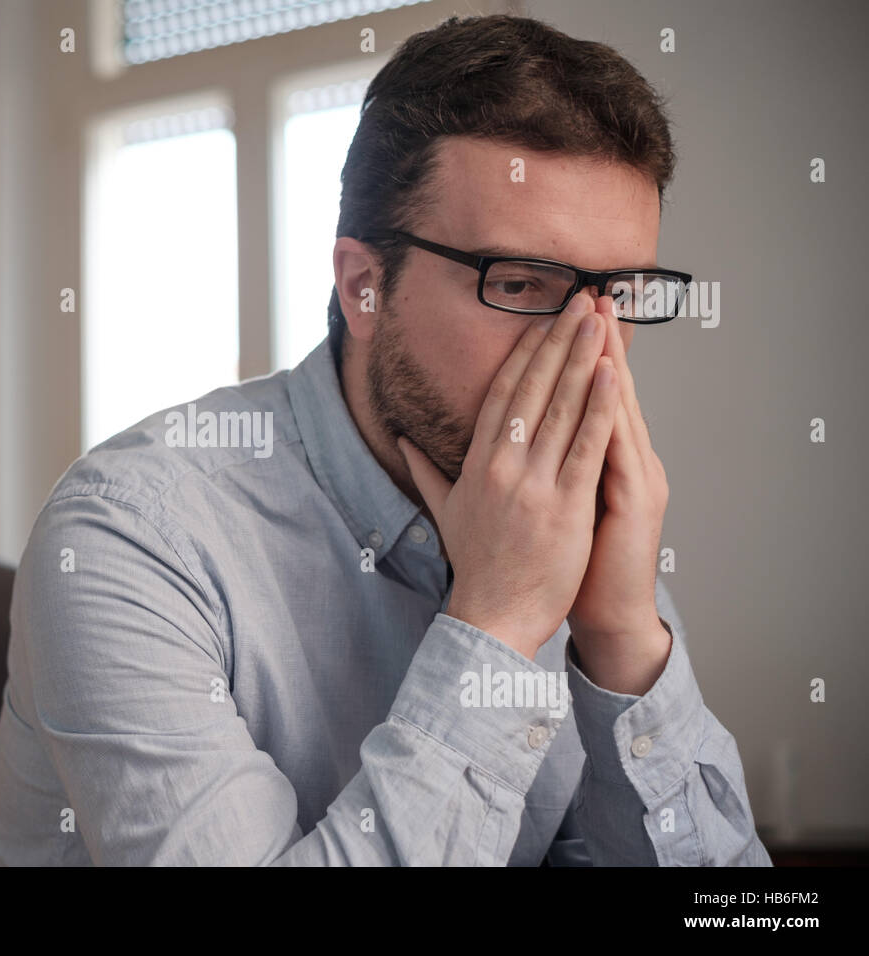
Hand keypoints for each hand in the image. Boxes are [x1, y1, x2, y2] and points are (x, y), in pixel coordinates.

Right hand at [398, 293, 618, 659]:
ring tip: (600, 321)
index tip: (542, 323)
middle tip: (579, 302)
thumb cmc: (476, 568)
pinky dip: (599, 407)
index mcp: (478, 465)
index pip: (502, 396)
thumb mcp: (447, 513)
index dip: (524, 355)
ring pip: (561, 408)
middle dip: (558, 342)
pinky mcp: (564, 505)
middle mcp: (502, 467)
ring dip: (582, 359)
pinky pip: (584, 445)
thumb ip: (428, 471)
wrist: (492, 616)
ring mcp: (533, 484)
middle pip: (532, 390)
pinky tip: (612, 373)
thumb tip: (402, 440)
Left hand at [566, 296, 670, 693]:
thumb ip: (528, 470)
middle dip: (593, 343)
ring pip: (617, 409)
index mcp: (597, 460)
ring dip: (607, 360)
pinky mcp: (635, 500)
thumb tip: (492, 443)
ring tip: (600, 318)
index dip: (572, 356)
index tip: (559, 314)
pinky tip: (608, 379)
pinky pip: (621, 448)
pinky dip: (613, 411)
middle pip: (604, 391)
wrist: (609, 613)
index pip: (582, 397)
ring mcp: (634, 477)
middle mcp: (623, 460)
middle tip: (588, 293)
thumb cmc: (573, 564)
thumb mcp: (549, 508)